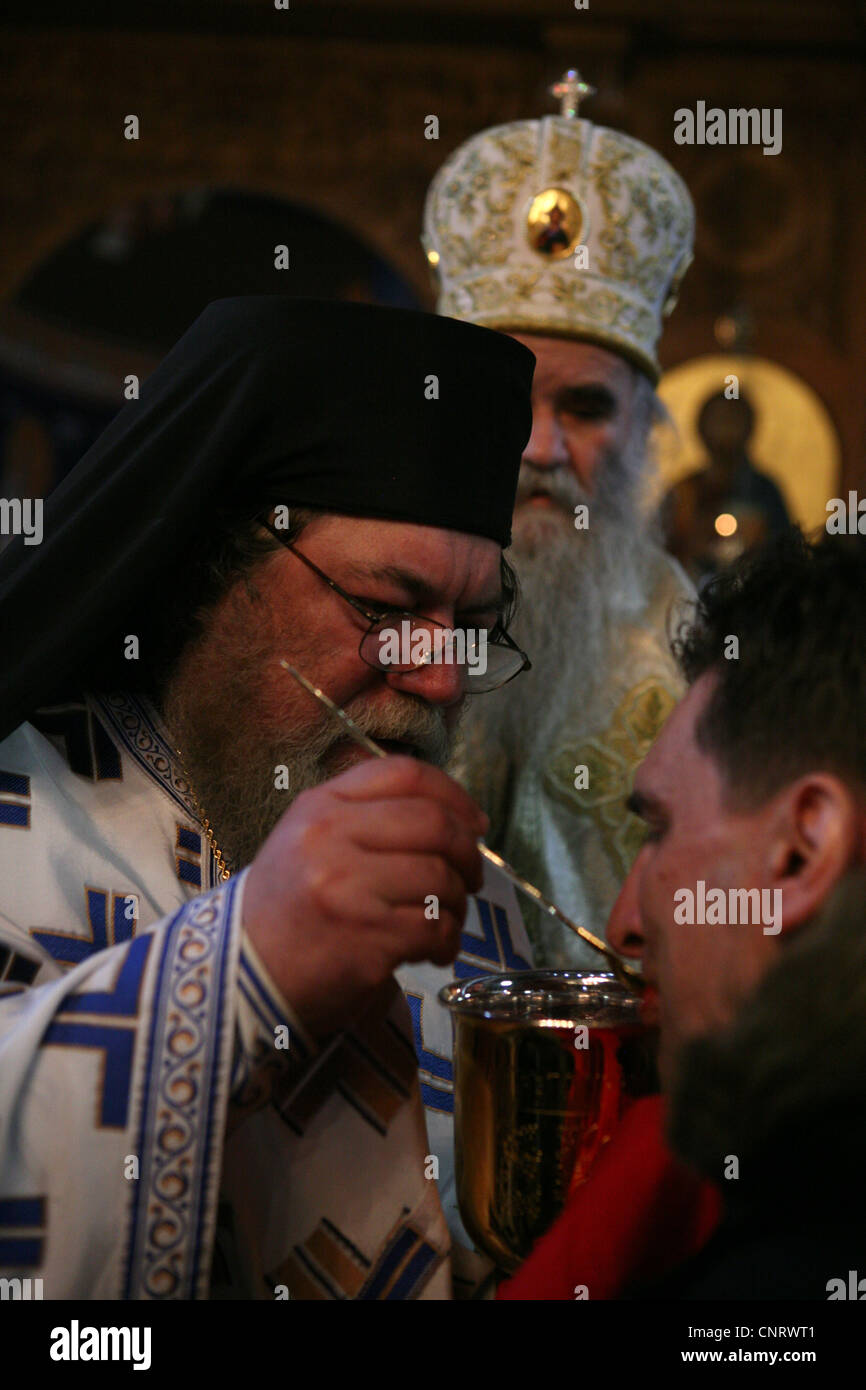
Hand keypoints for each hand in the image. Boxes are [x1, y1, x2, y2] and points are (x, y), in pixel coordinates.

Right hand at [242, 755, 487, 1038]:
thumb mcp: (308, 841)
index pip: (405, 775)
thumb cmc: (285, 911)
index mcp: (320, 806)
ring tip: (444, 921)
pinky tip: (434, 951)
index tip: (474, 823)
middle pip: (434, 825)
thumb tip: (455, 818)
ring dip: (458, 904)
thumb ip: (367, 818)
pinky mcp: (366, 939)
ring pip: (441, 878)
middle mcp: (330, 837)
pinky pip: (436, 928)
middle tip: (471, 878)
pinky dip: (447, 941)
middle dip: (467, 854)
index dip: (454, 796)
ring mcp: (347, 888)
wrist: (237, 977)